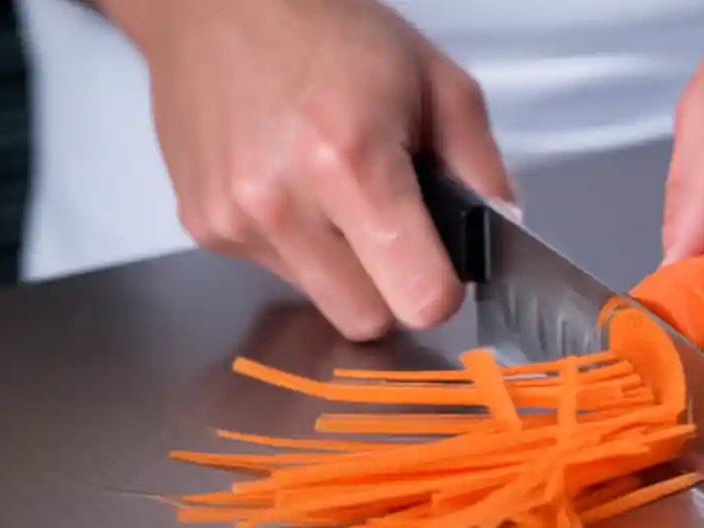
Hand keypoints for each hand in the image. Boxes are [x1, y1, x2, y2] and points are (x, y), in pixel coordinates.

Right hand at [101, 0, 516, 339]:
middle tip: (394, 230)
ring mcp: (234, 220)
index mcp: (351, 161)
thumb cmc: (331, 32)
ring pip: (323, 302)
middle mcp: (283, 201)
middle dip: (392, 287)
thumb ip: (482, 170)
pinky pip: (277, 274)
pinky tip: (295, 189)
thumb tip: (499, 234)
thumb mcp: (438, 82)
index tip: (443, 264)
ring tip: (338, 197)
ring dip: (344, 269)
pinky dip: (298, 248)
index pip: (419, 298)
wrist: (218, 4)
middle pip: (368, 320)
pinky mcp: (204, 227)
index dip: (442, 287)